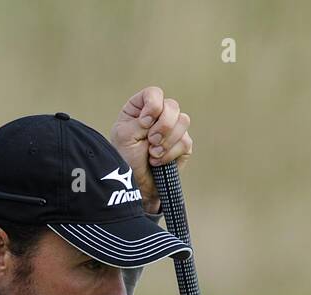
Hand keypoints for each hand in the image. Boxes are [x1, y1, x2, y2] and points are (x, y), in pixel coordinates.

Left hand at [109, 86, 192, 215]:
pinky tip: (158, 162)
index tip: (144, 123)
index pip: (154, 94)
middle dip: (163, 126)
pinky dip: (170, 153)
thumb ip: (140, 120)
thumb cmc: (125, 158)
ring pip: (183, 121)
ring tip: (152, 154)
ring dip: (167, 140)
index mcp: (141, 108)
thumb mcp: (124, 136)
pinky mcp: (183, 145)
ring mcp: (172, 129)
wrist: (136, 185)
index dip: (153, 106)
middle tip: (151, 141)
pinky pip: (185, 142)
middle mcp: (158, 116)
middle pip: (172, 106)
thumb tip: (160, 115)